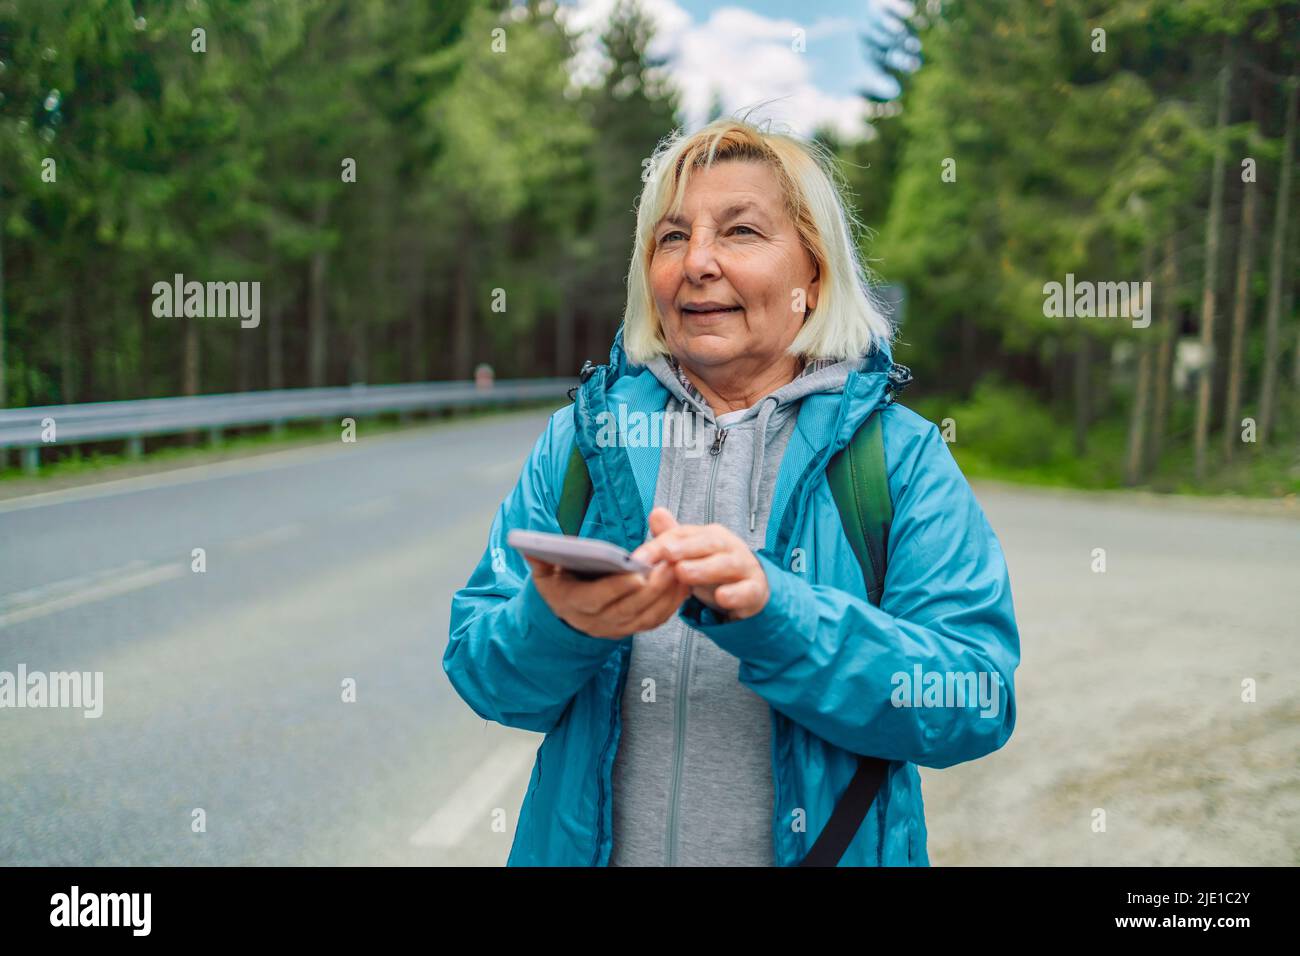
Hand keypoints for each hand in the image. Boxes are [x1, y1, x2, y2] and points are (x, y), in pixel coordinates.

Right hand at [524, 552, 691, 639]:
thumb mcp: (544, 574)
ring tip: (681, 569)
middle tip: (670, 565)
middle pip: (629, 608)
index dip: (618, 587)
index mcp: (575, 605)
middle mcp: (598, 622)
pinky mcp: (634, 628)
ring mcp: (619, 628)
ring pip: (648, 616)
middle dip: (652, 588)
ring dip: (667, 594)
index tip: (637, 572)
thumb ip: (539, 559)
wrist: (567, 616)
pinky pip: (657, 620)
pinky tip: (683, 583)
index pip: (598, 598)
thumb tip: (529, 546)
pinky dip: (673, 603)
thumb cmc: (559, 586)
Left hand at [630, 507, 770, 620]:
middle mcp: (728, 547)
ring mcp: (743, 567)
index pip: (683, 535)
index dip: (661, 545)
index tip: (639, 558)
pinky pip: (747, 591)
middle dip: (685, 548)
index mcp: (709, 536)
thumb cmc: (715, 567)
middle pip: (708, 543)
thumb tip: (655, 513)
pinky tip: (722, 597)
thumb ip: (673, 537)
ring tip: (683, 573)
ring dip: (705, 568)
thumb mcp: (692, 553)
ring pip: (727, 564)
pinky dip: (736, 594)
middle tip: (666, 554)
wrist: (751, 587)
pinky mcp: (754, 590)